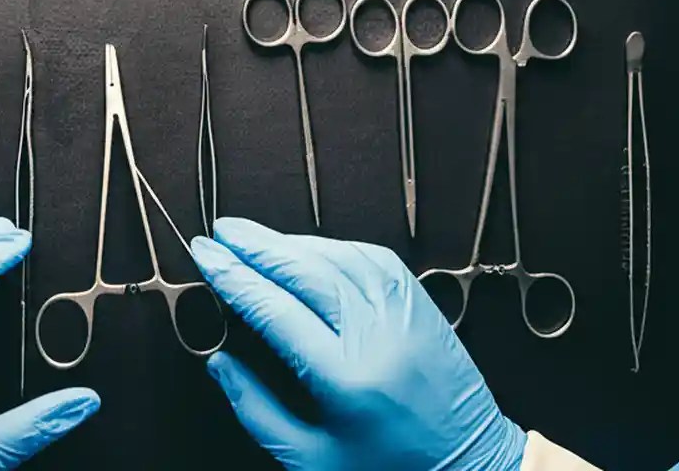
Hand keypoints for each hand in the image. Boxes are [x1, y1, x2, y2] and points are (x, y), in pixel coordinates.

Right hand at [189, 218, 525, 470]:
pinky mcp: (422, 306)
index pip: (275, 310)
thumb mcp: (309, 457)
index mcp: (346, 380)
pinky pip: (374, 258)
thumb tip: (217, 361)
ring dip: (292, 241)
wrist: (473, 469)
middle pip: (306, 271)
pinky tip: (308, 247)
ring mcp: (405, 315)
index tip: (205, 255)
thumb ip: (255, 408)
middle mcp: (379, 337)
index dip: (233, 277)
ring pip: (339, 256)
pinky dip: (335, 246)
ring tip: (253, 236)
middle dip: (256, 245)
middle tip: (220, 231)